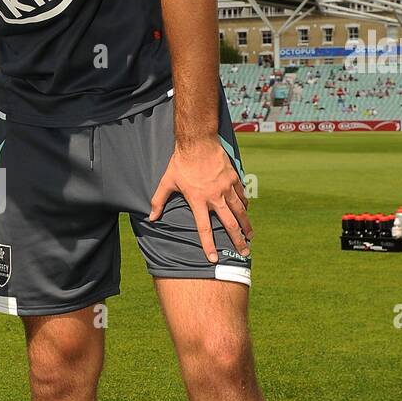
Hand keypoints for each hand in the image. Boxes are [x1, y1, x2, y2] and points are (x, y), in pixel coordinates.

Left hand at [149, 139, 251, 261]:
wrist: (198, 141)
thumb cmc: (180, 162)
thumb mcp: (166, 182)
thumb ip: (158, 201)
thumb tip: (151, 218)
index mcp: (198, 200)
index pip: (204, 228)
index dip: (209, 245)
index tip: (214, 258)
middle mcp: (215, 197)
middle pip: (229, 224)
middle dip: (238, 240)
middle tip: (244, 252)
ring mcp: (227, 188)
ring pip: (240, 211)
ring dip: (246, 225)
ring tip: (250, 236)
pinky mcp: (234, 178)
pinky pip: (242, 196)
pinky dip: (245, 206)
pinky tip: (246, 212)